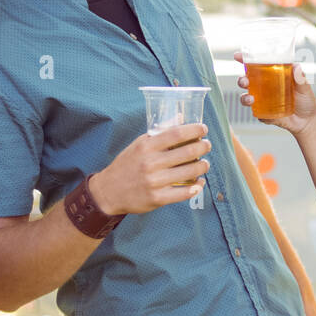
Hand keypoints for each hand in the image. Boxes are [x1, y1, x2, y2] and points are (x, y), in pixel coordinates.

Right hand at [89, 123, 210, 214]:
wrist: (108, 191)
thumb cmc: (126, 165)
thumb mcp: (138, 144)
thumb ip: (159, 132)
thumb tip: (180, 117)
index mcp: (146, 146)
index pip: (176, 134)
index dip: (194, 130)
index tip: (203, 128)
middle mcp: (151, 163)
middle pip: (187, 152)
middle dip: (203, 147)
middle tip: (207, 145)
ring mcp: (154, 182)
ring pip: (189, 172)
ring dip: (203, 167)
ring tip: (205, 164)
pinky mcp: (157, 199)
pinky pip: (184, 193)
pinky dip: (196, 187)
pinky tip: (199, 182)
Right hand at [233, 52, 315, 136]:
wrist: (307, 121)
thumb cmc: (306, 100)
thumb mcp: (305, 87)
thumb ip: (300, 78)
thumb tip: (297, 67)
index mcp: (272, 75)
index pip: (257, 65)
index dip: (246, 60)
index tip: (238, 56)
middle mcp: (265, 87)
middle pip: (247, 80)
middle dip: (241, 80)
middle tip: (245, 81)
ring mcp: (263, 101)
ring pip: (246, 97)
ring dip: (244, 97)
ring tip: (250, 99)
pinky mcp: (264, 113)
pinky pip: (256, 113)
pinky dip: (257, 113)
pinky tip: (263, 114)